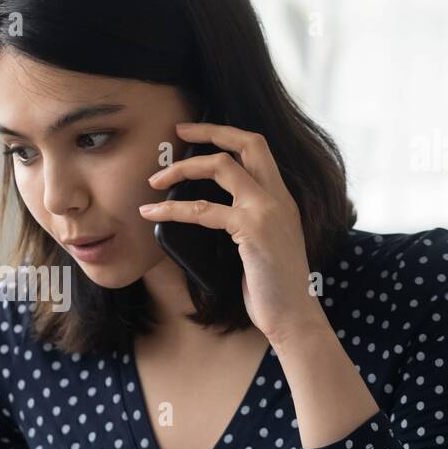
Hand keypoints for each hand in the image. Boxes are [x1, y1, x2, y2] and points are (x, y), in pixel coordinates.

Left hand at [139, 122, 330, 346]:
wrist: (293, 317)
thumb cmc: (273, 288)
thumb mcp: (261, 246)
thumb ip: (243, 223)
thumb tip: (203, 212)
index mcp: (282, 198)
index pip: (258, 149)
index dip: (227, 134)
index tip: (195, 133)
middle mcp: (278, 197)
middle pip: (246, 143)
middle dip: (209, 131)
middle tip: (177, 132)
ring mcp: (267, 211)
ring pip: (220, 168)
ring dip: (181, 169)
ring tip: (154, 181)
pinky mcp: (252, 230)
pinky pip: (204, 210)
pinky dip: (173, 209)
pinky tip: (154, 214)